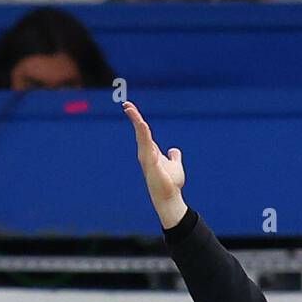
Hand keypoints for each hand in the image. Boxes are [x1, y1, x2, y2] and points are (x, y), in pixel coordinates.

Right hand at [123, 100, 187, 227]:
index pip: (143, 131)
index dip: (137, 119)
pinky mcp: (151, 162)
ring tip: (129, 108)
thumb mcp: (175, 166)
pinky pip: (147, 144)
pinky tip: (142, 123)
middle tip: (127, 104)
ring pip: (141, 135)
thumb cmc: (170, 183)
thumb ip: (174, 157)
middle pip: (139, 131)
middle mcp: (146, 153)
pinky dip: (144, 133)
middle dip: (134, 117)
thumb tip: (174, 150)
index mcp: (151, 151)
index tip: (130, 107)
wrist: (169, 197)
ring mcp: (147, 157)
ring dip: (136, 121)